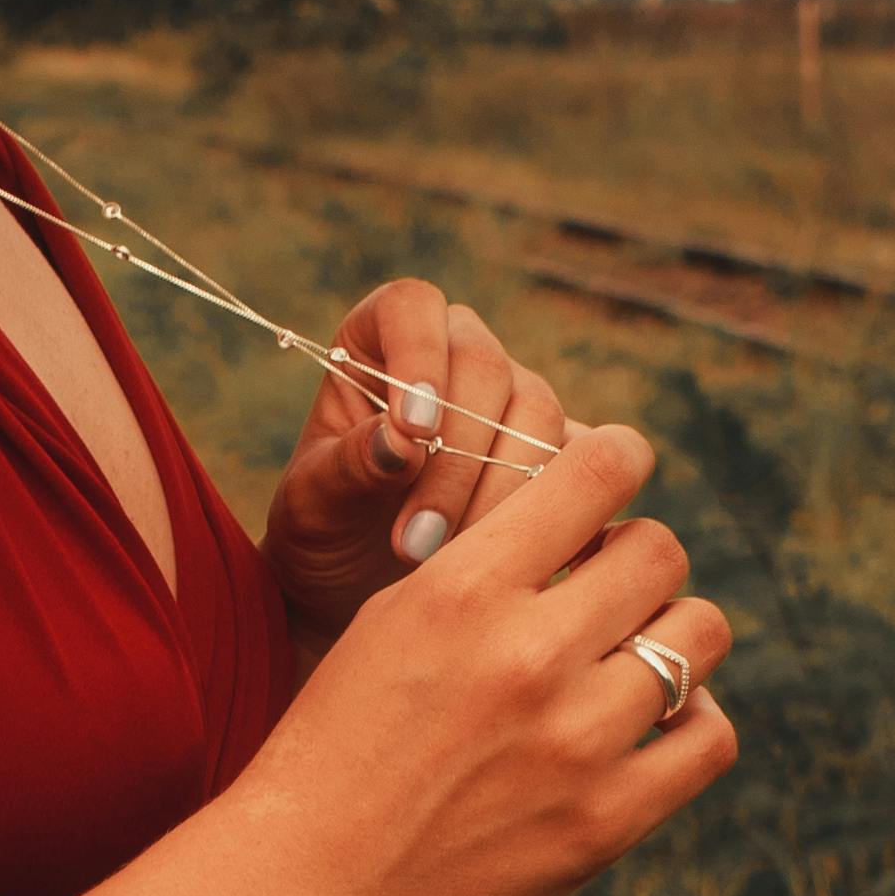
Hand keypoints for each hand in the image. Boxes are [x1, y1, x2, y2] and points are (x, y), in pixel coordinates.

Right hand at [227, 419, 734, 895]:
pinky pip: (710, 736)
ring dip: (670, 634)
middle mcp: (527, 653)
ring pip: (699, 634)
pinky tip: (651, 724)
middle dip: (637, 558)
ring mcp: (575, 740)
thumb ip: (486, 568)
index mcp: (462, 587)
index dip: (621, 459)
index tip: (618, 473)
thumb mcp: (389, 622)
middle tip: (607, 589)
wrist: (303, 885)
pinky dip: (692, 718)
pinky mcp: (605, 820)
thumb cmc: (336, 744)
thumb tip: (588, 524)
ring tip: (628, 658)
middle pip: (660, 552)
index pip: (599, 469)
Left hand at [259, 277, 569, 655]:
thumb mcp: (314, 505)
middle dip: (455, 457)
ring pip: (538, 413)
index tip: (413, 430)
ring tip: (447, 560)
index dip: (418, 356)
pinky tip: (509, 562)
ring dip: (496, 491)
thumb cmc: (325, 529)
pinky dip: (548, 512)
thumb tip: (401, 440)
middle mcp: (456, 354)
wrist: (359, 589)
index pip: (411, 306)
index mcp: (381, 338)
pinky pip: (580, 464)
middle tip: (415, 539)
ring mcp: (515, 400)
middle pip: (486, 366)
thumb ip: (349, 466)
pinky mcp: (559, 453)